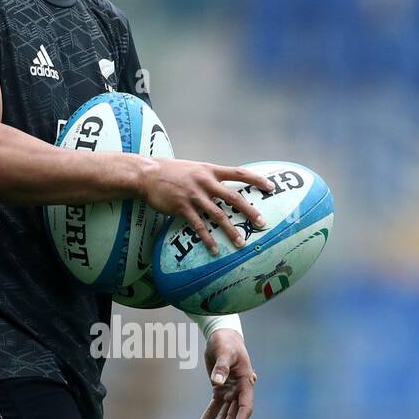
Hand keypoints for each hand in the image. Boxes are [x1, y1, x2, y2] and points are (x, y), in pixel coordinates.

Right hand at [141, 160, 273, 254]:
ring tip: (241, 244)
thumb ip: (210, 177)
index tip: (271, 187)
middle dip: (250, 211)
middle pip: (233, 198)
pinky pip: (199, 226)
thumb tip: (225, 187)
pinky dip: (208, 239)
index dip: (256, 180)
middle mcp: (205, 182)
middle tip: (262, 223)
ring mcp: (194, 195)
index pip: (239, 173)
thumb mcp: (195, 169)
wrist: (147, 174)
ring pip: (218, 215)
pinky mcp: (182, 207)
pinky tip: (215, 249)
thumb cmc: (172, 172)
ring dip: (231, 231)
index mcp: (210, 170)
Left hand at [191, 330, 257, 418]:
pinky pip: (213, 409)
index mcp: (246, 383)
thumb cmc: (226, 343)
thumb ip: (221, 367)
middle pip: (232, 416)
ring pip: (222, 416)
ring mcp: (230, 392)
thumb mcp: (224, 352)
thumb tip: (216, 382)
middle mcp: (239, 391)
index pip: (245, 407)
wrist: (222, 337)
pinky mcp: (219, 392)